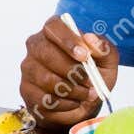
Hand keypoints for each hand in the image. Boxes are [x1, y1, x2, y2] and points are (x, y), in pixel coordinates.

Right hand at [19, 16, 118, 131]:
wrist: (81, 106)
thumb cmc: (92, 77)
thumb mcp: (106, 63)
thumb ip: (104, 49)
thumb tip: (91, 40)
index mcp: (55, 32)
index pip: (53, 26)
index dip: (68, 40)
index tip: (84, 55)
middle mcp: (36, 46)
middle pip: (46, 52)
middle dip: (72, 70)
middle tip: (89, 81)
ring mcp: (29, 69)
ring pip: (45, 78)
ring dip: (72, 90)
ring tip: (86, 94)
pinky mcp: (27, 91)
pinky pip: (44, 98)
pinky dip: (65, 104)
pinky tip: (74, 102)